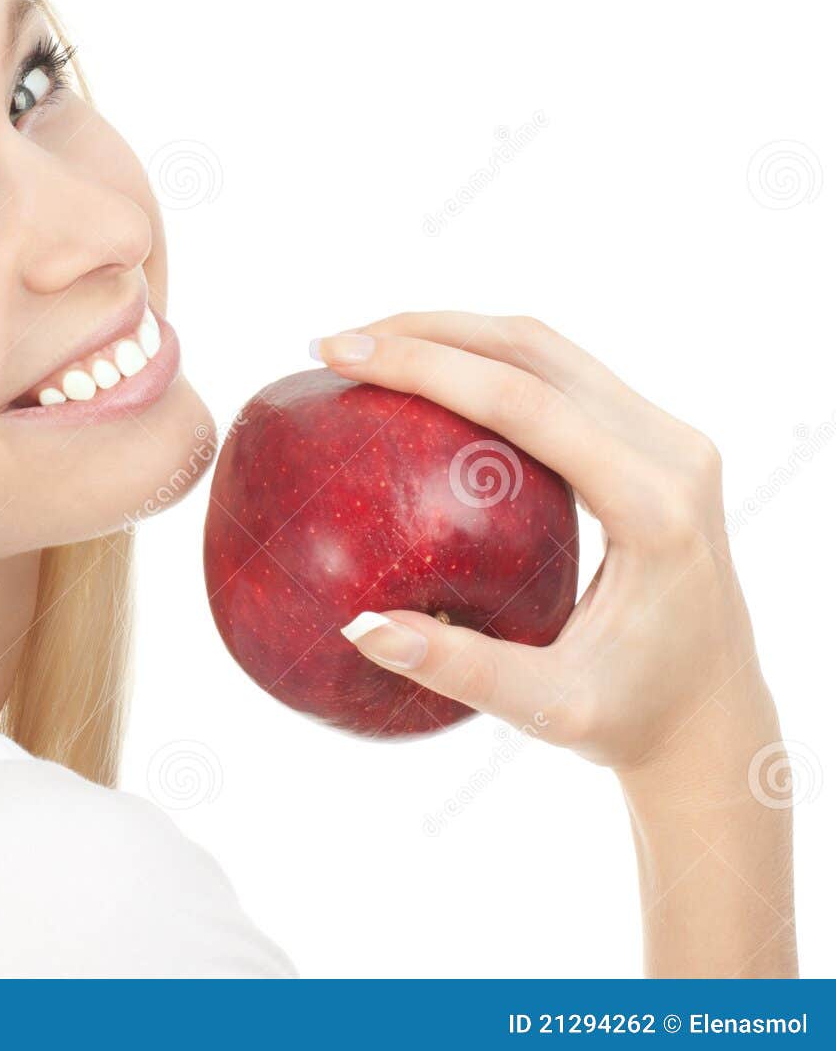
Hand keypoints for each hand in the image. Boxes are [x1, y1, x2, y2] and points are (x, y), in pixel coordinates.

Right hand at [310, 313, 774, 774]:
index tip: (340, 356)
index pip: (525, 403)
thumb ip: (458, 669)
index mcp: (654, 507)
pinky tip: (425, 377)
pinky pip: (560, 374)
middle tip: (335, 346)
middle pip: (533, 350)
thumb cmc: (633, 720)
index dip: (426, 365)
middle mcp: (672, 453)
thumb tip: (359, 626)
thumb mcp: (550, 710)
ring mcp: (670, 437)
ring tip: (368, 348)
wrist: (714, 717)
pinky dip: (485, 361)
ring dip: (454, 333)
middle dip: (427, 330)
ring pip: (547, 348)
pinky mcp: (656, 439)